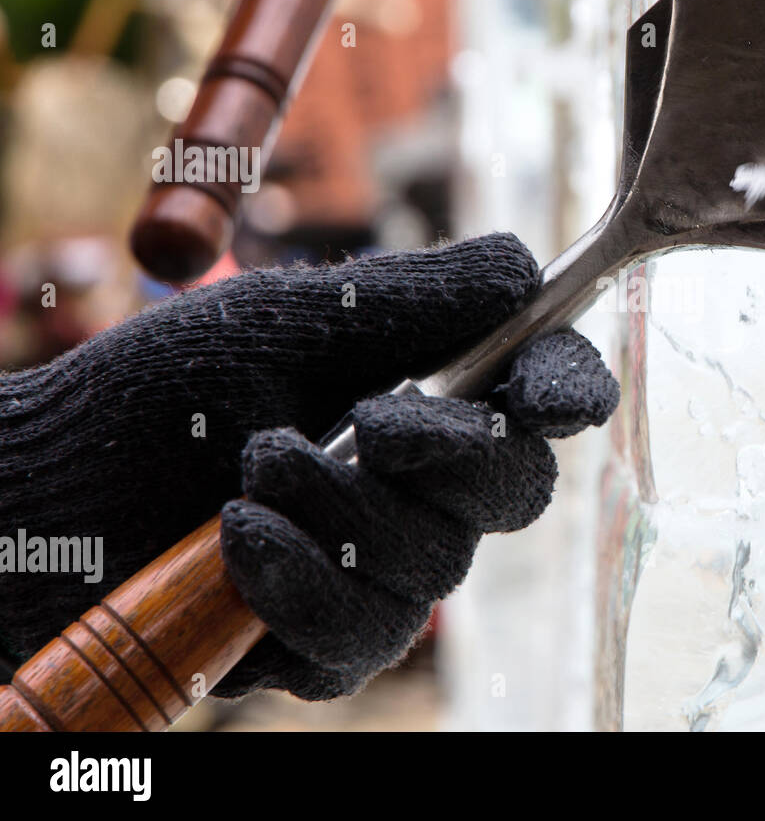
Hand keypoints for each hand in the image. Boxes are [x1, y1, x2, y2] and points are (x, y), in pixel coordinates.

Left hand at [0, 233, 618, 698]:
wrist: (54, 490)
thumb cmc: (164, 391)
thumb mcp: (289, 319)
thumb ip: (414, 298)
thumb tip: (525, 266)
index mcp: (426, 393)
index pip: (538, 394)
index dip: (566, 389)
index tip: (554, 397)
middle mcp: (422, 486)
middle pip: (515, 486)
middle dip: (450, 453)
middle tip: (370, 423)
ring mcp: (381, 569)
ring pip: (437, 564)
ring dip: (339, 511)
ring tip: (249, 470)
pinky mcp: (330, 642)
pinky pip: (364, 637)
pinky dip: (298, 581)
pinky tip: (236, 542)